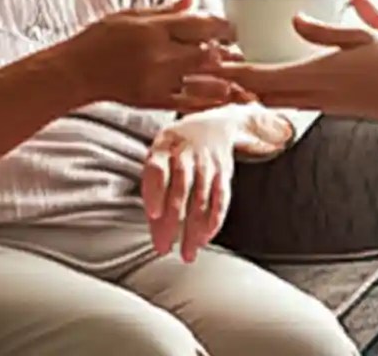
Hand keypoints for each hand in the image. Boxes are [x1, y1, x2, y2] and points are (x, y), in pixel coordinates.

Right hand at [75, 0, 235, 110]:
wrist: (75, 72)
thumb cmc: (100, 40)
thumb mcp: (130, 15)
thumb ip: (166, 10)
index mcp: (153, 29)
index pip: (200, 24)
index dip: (222, 27)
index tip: (229, 29)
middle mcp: (158, 55)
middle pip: (208, 53)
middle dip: (227, 52)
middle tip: (234, 51)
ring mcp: (158, 80)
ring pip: (204, 81)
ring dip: (223, 78)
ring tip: (233, 75)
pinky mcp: (155, 100)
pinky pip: (190, 103)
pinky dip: (209, 100)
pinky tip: (221, 97)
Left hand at [142, 107, 247, 261]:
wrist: (214, 124)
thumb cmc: (177, 147)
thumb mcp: (159, 151)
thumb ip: (153, 184)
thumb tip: (154, 222)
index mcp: (164, 147)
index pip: (158, 169)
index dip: (156, 191)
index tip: (154, 214)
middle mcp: (187, 155)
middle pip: (180, 189)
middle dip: (172, 221)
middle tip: (164, 247)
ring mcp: (208, 164)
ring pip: (201, 200)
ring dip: (194, 229)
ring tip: (187, 253)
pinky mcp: (224, 174)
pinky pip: (221, 200)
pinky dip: (214, 220)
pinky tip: (205, 239)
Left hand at [213, 13, 377, 120]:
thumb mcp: (361, 37)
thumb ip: (324, 30)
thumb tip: (294, 19)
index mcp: (315, 75)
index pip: (260, 78)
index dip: (230, 73)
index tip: (206, 65)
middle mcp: (314, 95)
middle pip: (260, 94)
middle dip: (233, 84)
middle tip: (207, 69)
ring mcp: (324, 104)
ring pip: (275, 99)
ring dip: (252, 90)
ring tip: (229, 76)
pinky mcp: (334, 107)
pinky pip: (293, 101)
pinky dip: (274, 93)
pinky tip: (269, 84)